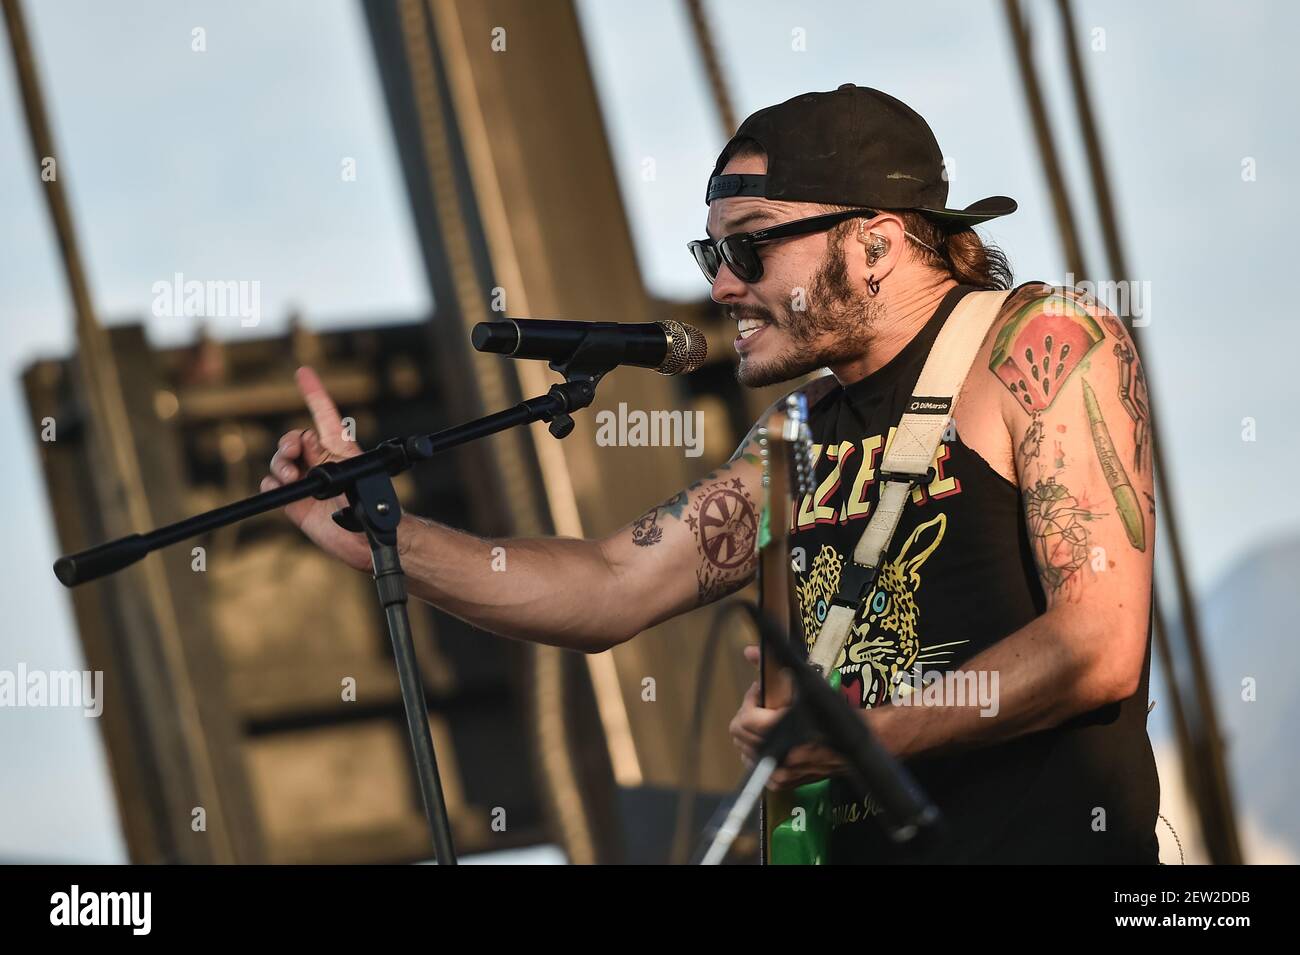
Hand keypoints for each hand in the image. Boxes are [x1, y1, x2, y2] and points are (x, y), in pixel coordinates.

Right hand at [261, 367, 370, 571]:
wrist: (364, 541)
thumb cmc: (369, 508)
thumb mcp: (352, 476)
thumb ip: (330, 460)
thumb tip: (308, 445)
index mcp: (339, 450)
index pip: (324, 415)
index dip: (314, 393)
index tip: (303, 372)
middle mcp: (320, 463)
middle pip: (293, 440)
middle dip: (287, 444)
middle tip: (292, 457)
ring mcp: (307, 482)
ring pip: (280, 461)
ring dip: (278, 464)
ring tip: (289, 477)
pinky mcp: (296, 503)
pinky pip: (273, 486)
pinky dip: (272, 484)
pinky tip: (281, 489)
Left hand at [729, 645, 847, 790]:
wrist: (856, 743)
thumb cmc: (836, 715)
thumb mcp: (808, 685)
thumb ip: (772, 665)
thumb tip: (749, 651)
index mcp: (786, 733)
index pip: (744, 719)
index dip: (750, 700)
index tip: (761, 691)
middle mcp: (781, 756)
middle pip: (739, 733)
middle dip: (748, 713)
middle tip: (762, 703)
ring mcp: (781, 772)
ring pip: (744, 749)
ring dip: (751, 732)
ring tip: (766, 719)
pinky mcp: (783, 781)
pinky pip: (755, 765)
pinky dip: (758, 751)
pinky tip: (770, 739)